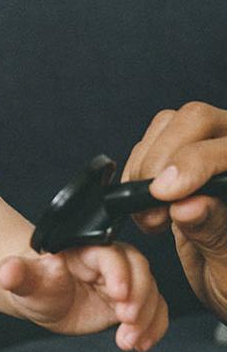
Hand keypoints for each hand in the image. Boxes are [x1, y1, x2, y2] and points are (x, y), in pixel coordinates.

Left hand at [0, 243, 167, 349]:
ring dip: (146, 318)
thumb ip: (17, 274)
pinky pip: (153, 311)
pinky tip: (141, 345)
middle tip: (126, 320)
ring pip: (150, 292)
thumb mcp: (23, 280)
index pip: (110, 254)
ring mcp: (124, 283)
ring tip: (129, 341)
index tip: (117, 293)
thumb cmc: (34, 282)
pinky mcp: (130, 303)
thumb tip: (9, 270)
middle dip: (139, 296)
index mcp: (86, 249)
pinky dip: (154, 327)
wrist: (41, 294)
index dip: (117, 272)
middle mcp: (111, 262)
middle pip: (139, 270)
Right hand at [122, 101, 226, 318]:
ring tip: (151, 214)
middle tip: (153, 206)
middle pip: (196, 119)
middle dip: (163, 160)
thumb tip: (186, 204)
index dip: (193, 164)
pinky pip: (152, 144)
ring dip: (146, 167)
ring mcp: (210, 152)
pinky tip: (146, 206)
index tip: (164, 195)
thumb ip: (214, 232)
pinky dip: (137, 172)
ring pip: (170, 125)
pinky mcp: (183, 160)